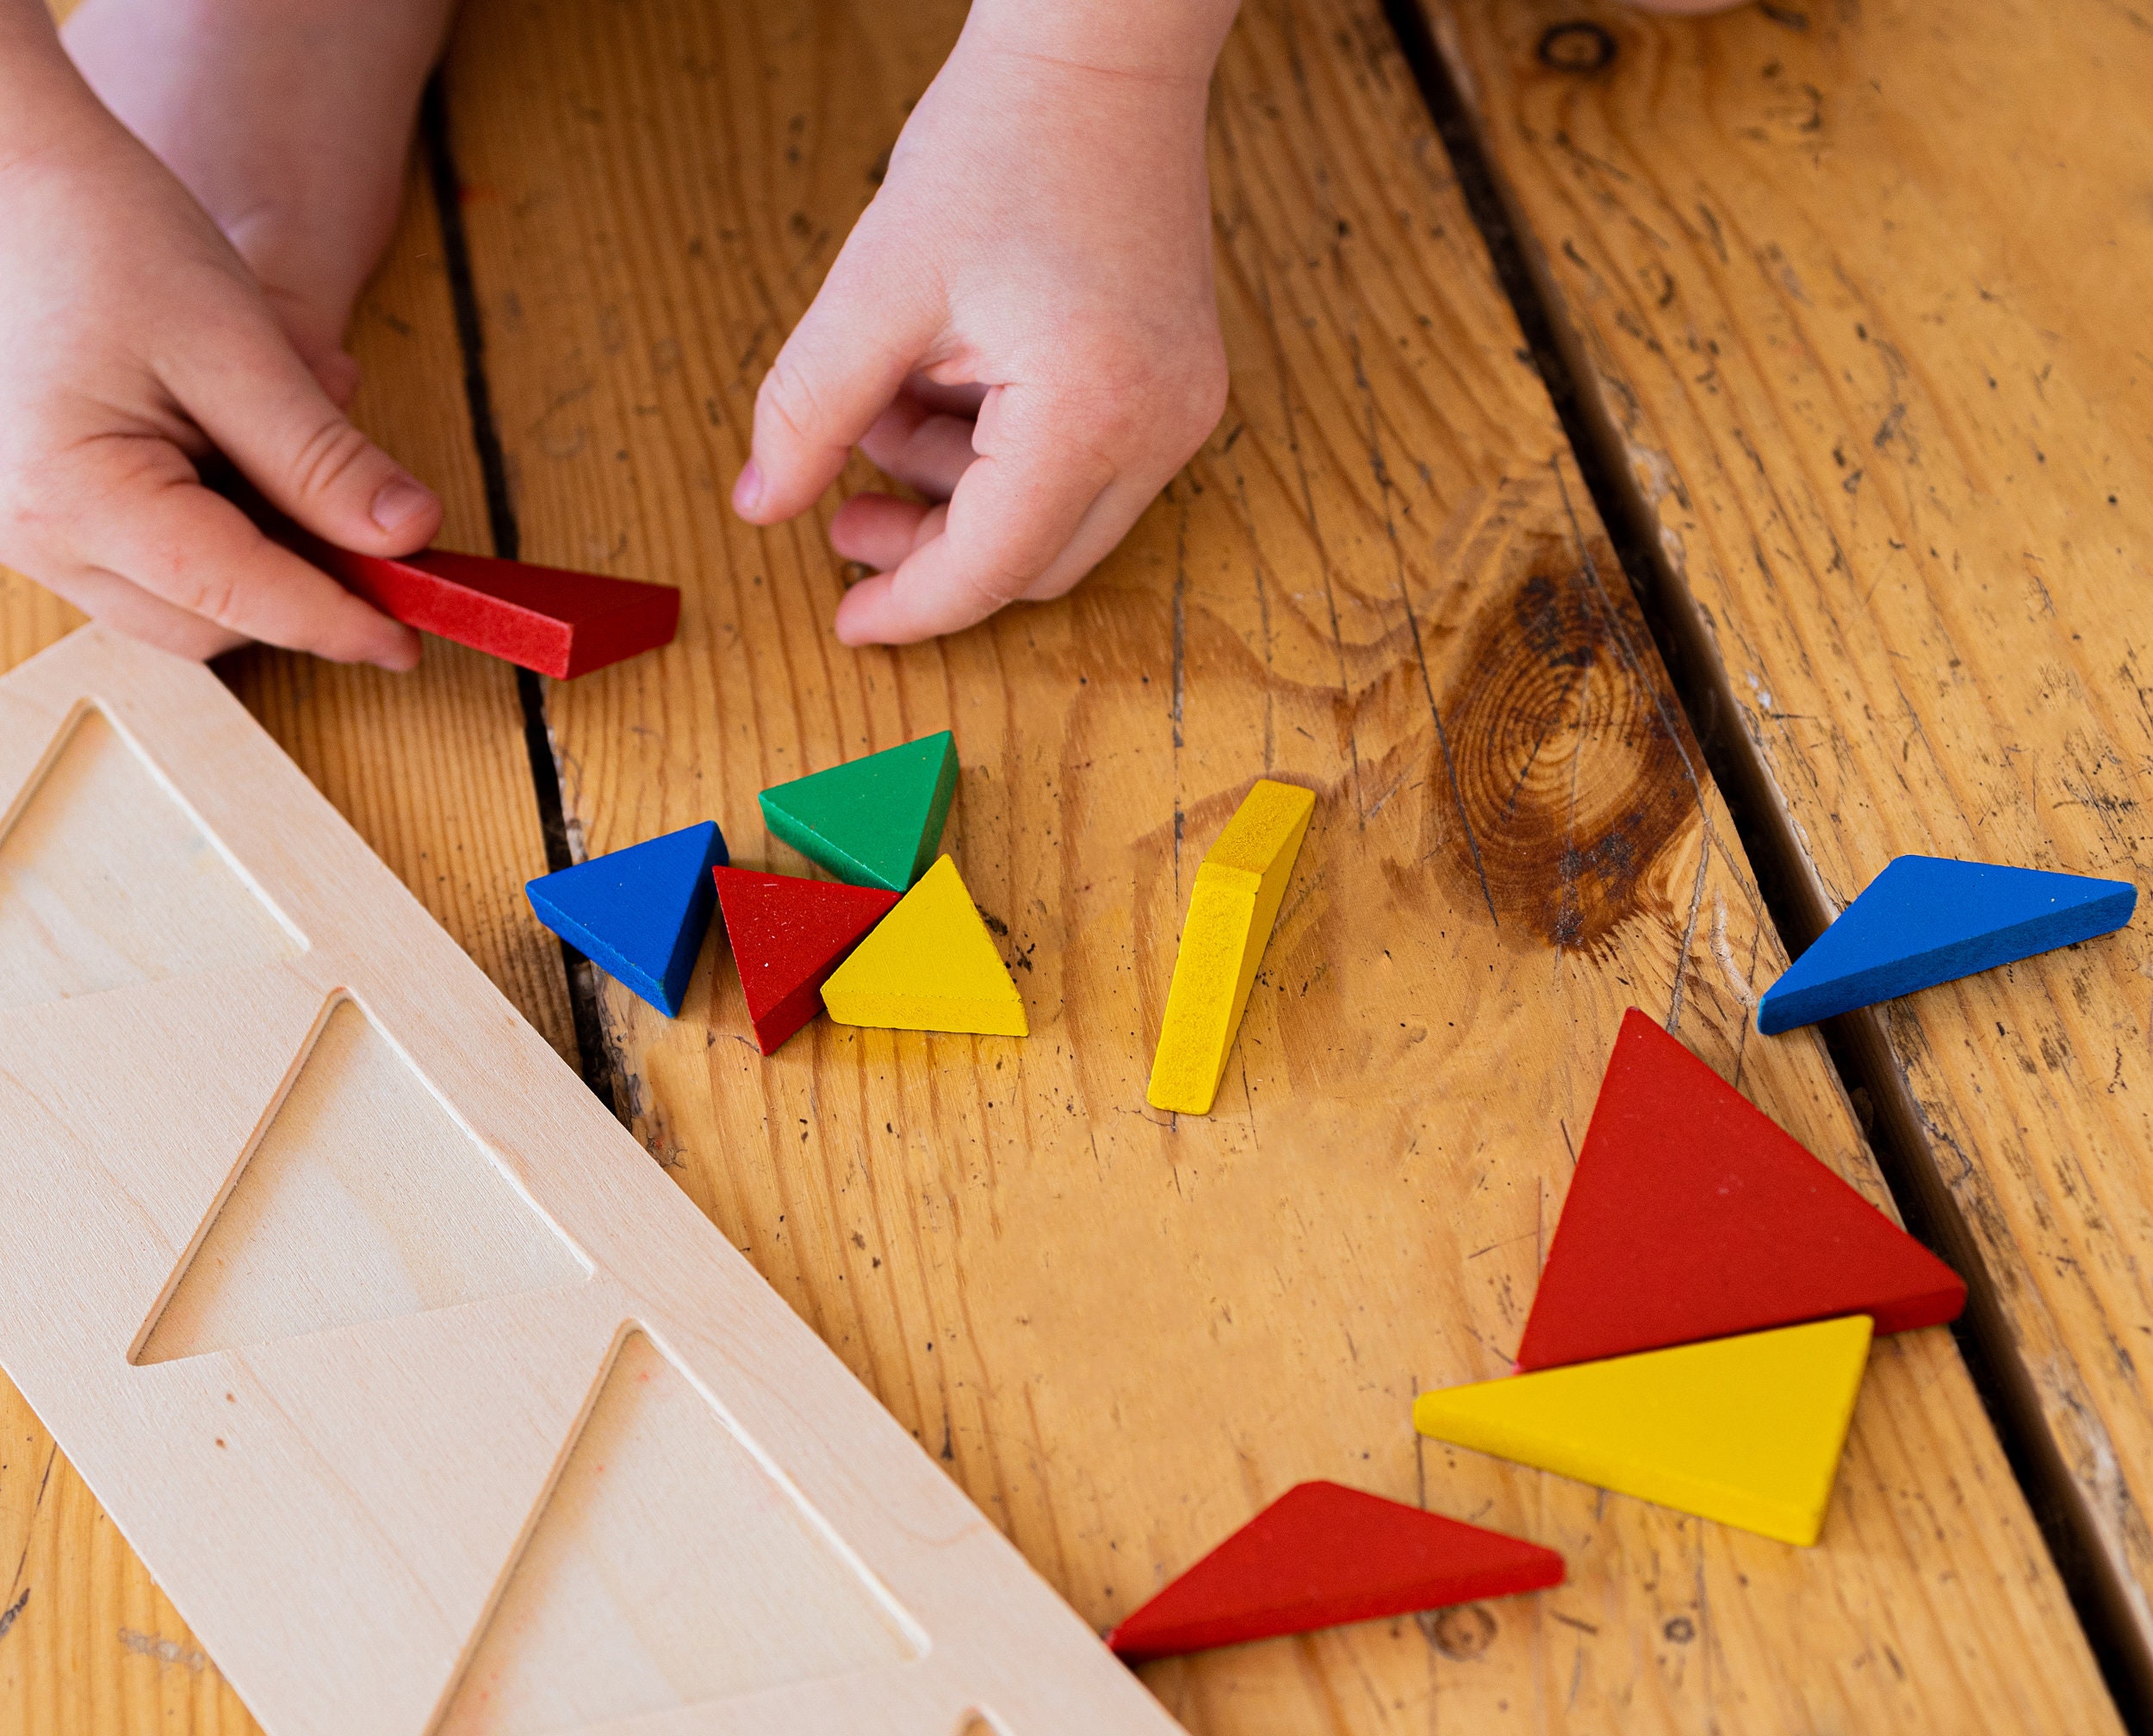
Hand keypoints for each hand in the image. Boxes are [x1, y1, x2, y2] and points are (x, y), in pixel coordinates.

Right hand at [0, 5, 436, 665]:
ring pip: (190, 602)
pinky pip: (162, 561)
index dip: (337, 623)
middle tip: (377, 516)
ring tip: (287, 414)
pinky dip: (229, 519)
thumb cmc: (108, 239)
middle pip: (213, 623)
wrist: (17, 182)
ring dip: (268, 544)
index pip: (238, 600)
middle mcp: (35, 536)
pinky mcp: (51, 516)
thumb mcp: (237, 346)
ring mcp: (34, 532)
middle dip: (304, 582)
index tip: (412, 640)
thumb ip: (321, 458)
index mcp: (72, 497)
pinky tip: (243, 431)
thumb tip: (407, 538)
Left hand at [731, 3, 1235, 645]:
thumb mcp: (876, 287)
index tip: (844, 622)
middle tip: (844, 514)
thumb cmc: (1001, 142)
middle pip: (1030, 564)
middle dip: (930, 550)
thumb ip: (809, 411)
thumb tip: (761, 507)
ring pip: (1055, 520)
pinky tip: (945, 387)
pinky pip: (1082, 465)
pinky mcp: (1177, 383)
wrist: (1101, 49)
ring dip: (957, 493)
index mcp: (1091, 414)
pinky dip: (1002, 452)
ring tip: (888, 406)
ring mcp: (1181, 409)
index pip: (987, 568)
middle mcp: (1160, 429)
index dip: (906, 606)